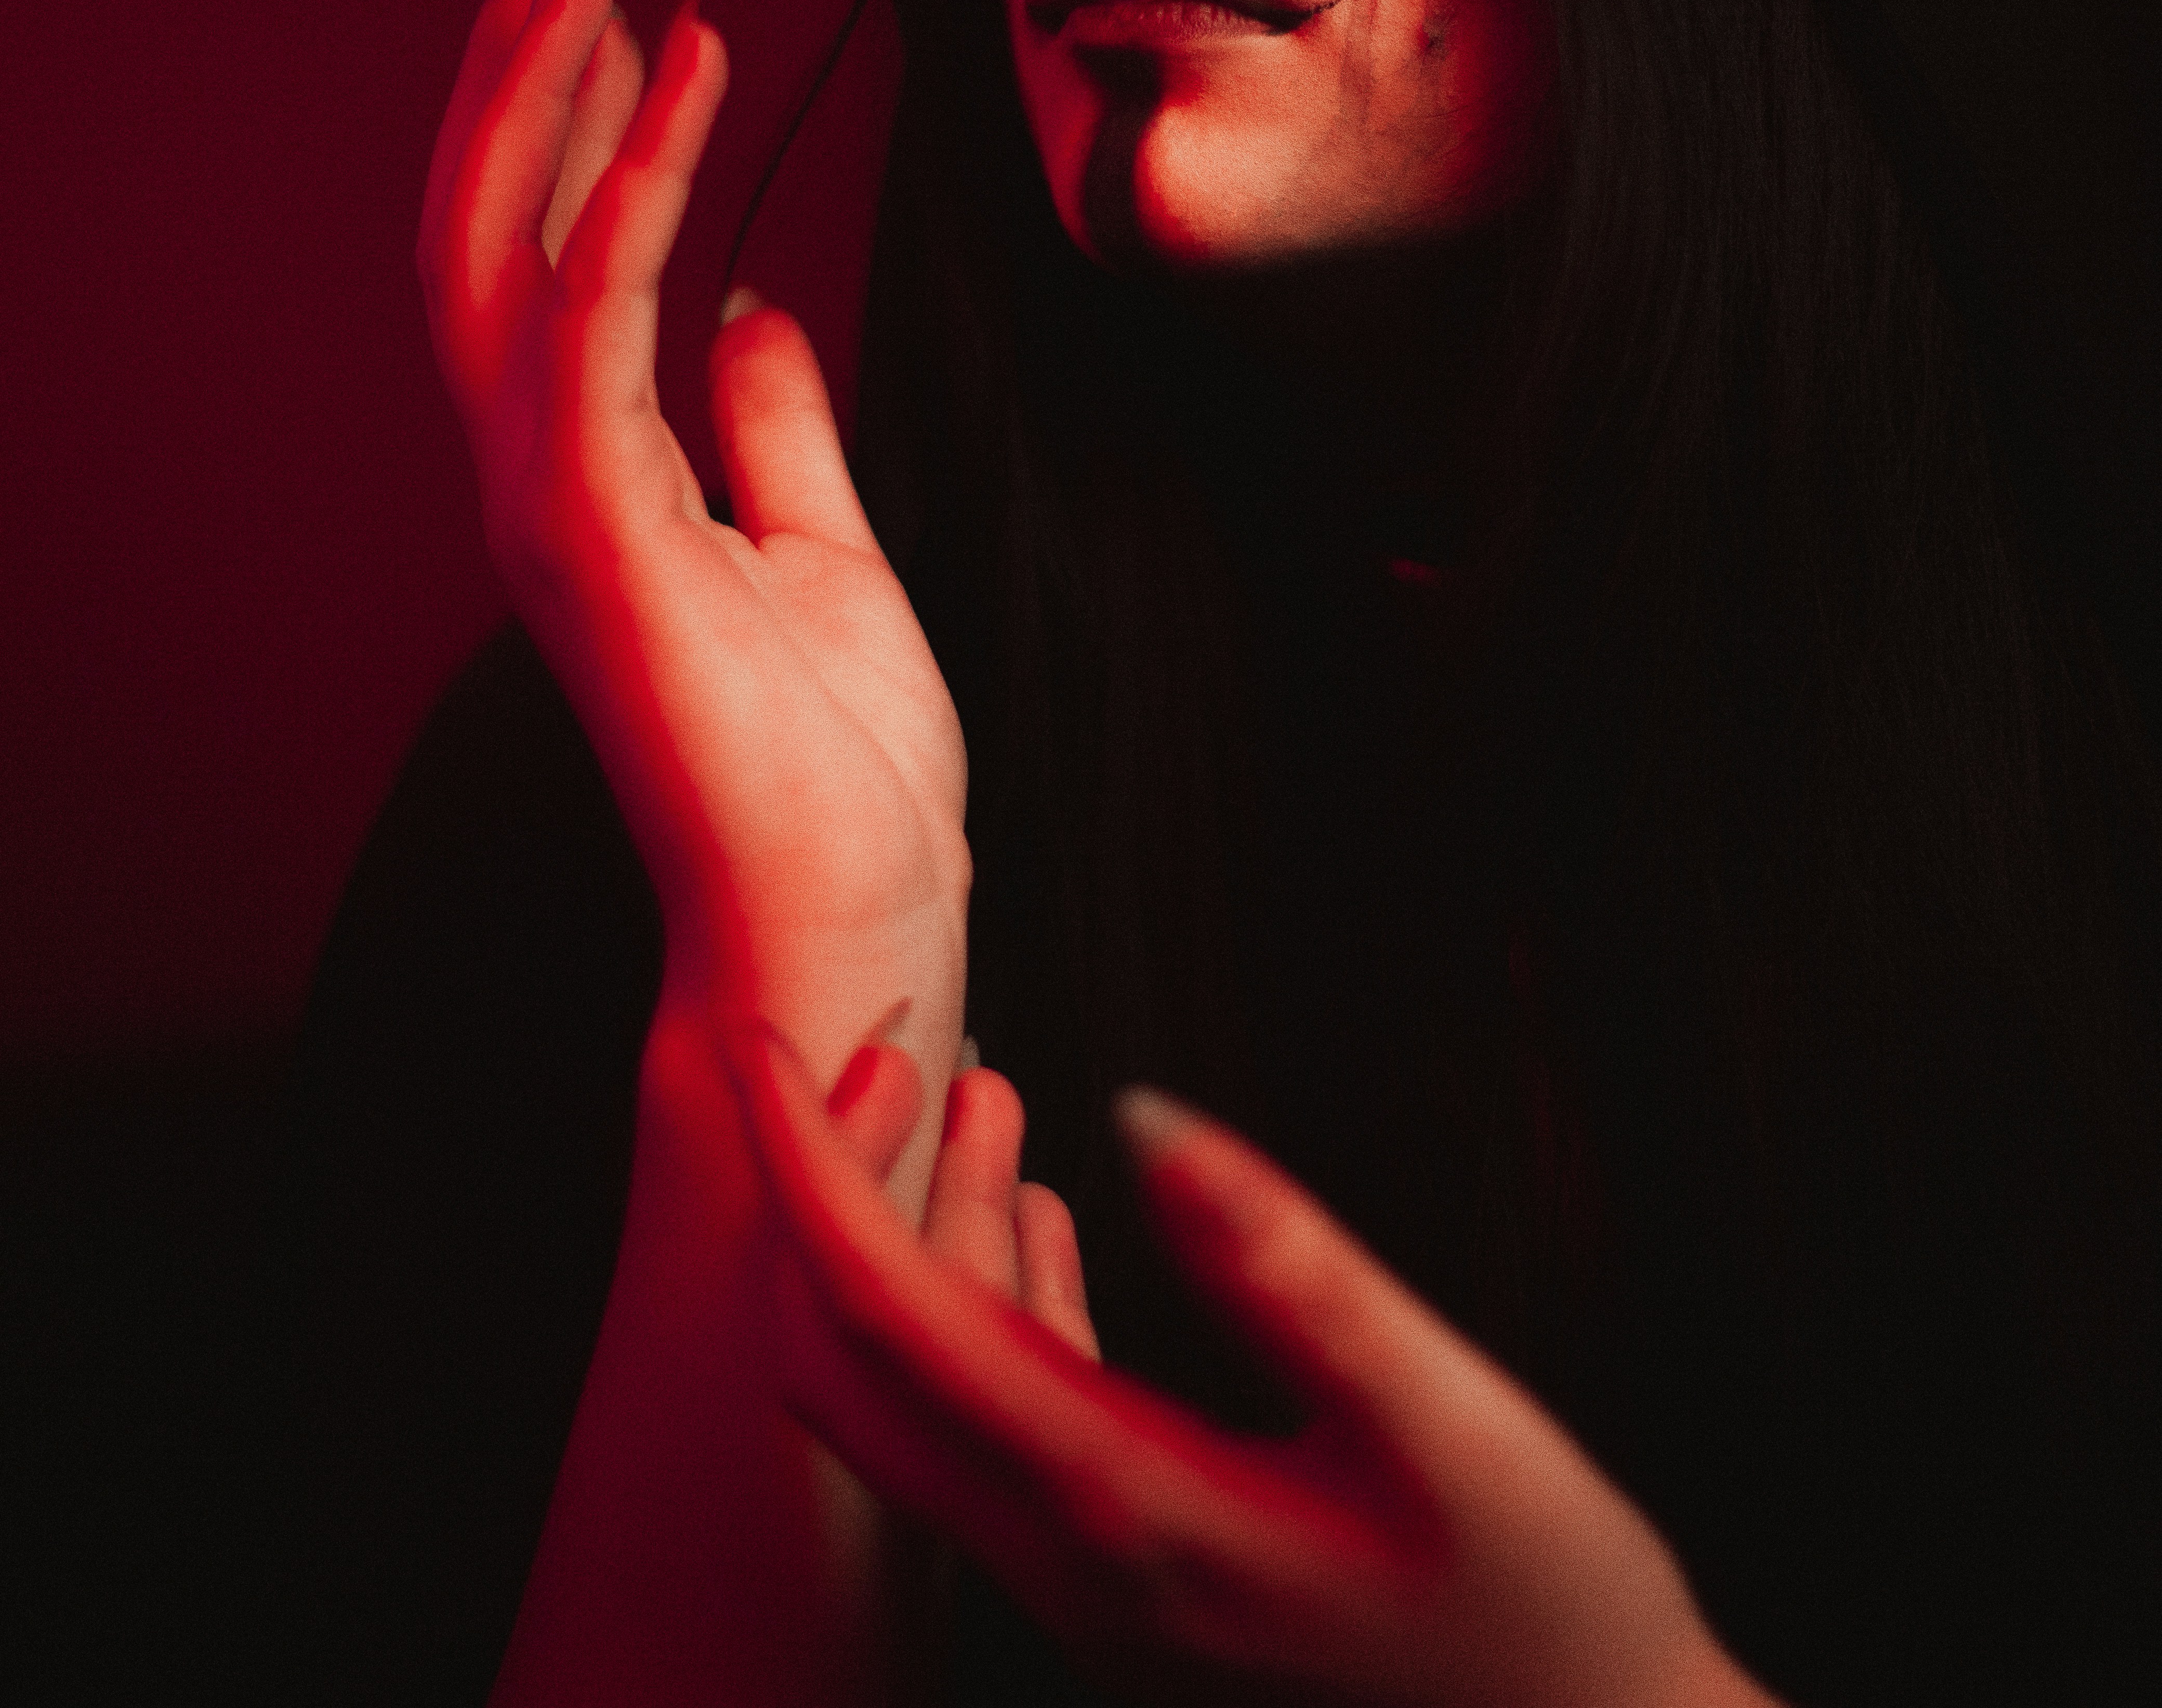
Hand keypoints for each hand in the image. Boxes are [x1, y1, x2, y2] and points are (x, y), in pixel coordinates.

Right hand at [417, 0, 967, 1188]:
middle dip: (514, 84)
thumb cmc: (838, 757)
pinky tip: (673, 100)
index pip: (541, 269)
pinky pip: (591, 333)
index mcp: (591, 481)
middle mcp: (540, 481)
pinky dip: (626, 205)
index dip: (562, 133)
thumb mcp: (823, 546)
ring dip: (541, 107)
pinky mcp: (600, 531)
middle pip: (485, 240)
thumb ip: (773, 430)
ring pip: (502, 262)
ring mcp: (552, 507)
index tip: (610, 16)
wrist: (849, 898)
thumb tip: (751, 312)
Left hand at [729, 1025, 1782, 1707]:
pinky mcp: (1136, 1579)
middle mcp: (1069, 1560)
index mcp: (1121, 1509)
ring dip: (927, 1228)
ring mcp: (1093, 1582)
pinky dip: (996, 1299)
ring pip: (927, 1390)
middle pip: (858, 1361)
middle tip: (888, 1048)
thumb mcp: (1446, 1421)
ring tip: (975, 1087)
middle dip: (835, 1191)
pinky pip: (1007, 1425)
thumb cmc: (1548, 1608)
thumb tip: (1141, 1118)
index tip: (767, 1044)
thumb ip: (1288, 1271)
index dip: (810, 1172)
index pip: (889, 1317)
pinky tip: (1038, 1214)